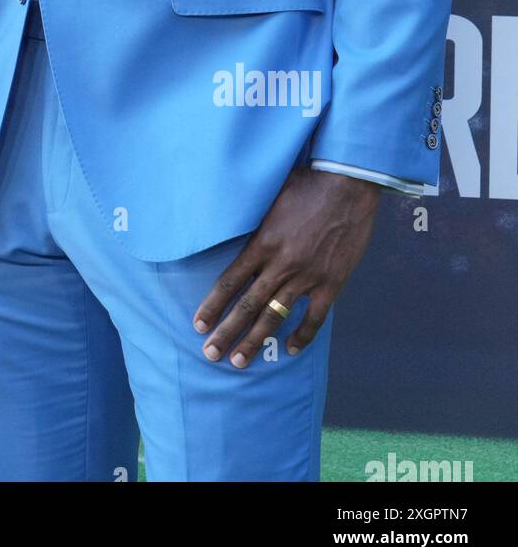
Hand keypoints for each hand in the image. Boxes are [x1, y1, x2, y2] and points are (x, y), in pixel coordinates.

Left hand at [192, 166, 379, 366]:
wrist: (347, 185)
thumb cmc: (306, 184)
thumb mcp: (269, 198)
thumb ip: (254, 222)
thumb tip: (232, 226)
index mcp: (262, 243)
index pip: (230, 281)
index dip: (213, 304)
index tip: (199, 324)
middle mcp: (280, 264)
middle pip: (247, 306)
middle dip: (226, 332)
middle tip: (210, 354)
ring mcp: (307, 277)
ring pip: (275, 316)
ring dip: (255, 341)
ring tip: (239, 361)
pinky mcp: (332, 283)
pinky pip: (314, 317)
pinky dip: (303, 335)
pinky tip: (292, 350)